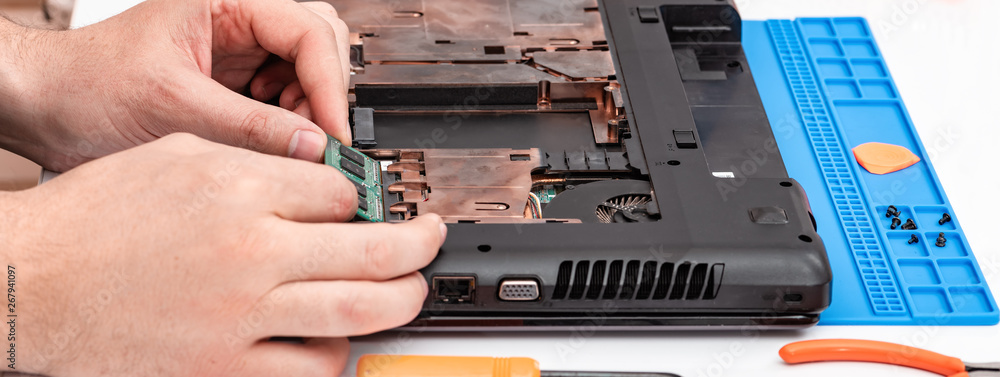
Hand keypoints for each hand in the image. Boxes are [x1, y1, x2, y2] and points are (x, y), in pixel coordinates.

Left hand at [0, 0, 351, 170]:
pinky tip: (268, 135)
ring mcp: (240, 45)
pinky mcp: (235, 76)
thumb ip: (251, 127)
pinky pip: (286, 93)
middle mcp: (239, 16)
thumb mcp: (176, 108)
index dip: (327, 86)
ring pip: (309, 69)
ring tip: (286, 139)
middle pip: (319, 44)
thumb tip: (313, 146)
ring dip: (307, 108)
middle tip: (318, 140)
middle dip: (322, 94)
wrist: (49, 104)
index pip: (308, 32)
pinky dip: (289, 119)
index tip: (333, 134)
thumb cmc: (89, 84)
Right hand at [2, 134, 445, 376]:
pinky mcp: (222, 369)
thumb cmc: (92, 220)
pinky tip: (337, 341)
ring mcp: (240, 317)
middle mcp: (249, 252)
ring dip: (398, 302)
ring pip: (360, 313)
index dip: (364, 199)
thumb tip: (320, 182)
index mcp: (237, 190)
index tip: (368, 206)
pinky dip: (337, 356)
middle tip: (429, 241)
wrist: (29, 282)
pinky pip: (310, 370)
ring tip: (405, 292)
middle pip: (375, 251)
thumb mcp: (176, 155)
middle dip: (419, 245)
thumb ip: (256, 165)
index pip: (342, 194)